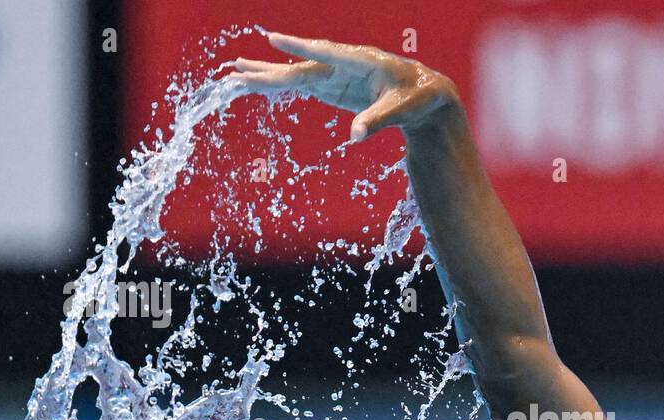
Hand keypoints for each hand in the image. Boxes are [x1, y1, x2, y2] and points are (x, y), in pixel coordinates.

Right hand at [232, 32, 458, 141]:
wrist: (427, 97)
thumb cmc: (417, 98)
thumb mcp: (400, 111)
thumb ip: (377, 120)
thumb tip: (355, 136)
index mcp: (361, 61)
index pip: (325, 53)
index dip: (299, 47)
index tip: (273, 39)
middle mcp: (343, 65)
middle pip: (301, 66)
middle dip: (270, 69)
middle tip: (237, 69)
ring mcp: (337, 76)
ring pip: (297, 74)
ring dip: (268, 76)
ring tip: (237, 75)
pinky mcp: (335, 89)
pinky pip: (304, 86)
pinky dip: (282, 85)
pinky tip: (262, 83)